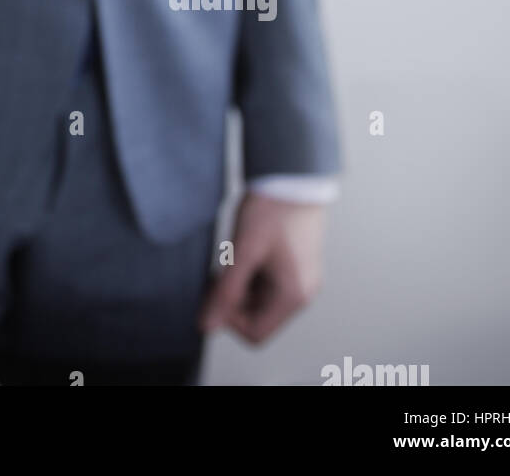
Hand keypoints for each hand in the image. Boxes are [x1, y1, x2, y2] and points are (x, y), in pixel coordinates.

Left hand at [199, 193, 325, 343]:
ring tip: (233, 256)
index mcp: (293, 296)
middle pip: (259, 318)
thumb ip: (225, 291)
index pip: (255, 334)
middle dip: (234, 300)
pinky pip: (270, 284)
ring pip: (263, 301)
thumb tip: (206, 325)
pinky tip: (245, 250)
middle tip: (219, 270)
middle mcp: (303, 293)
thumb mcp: (243, 251)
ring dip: (242, 286)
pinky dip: (253, 275)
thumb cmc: (273, 209)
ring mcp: (302, 279)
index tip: (215, 290)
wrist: (294, 176)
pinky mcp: (297, 266)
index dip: (229, 319)